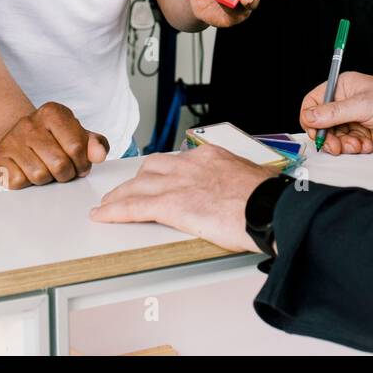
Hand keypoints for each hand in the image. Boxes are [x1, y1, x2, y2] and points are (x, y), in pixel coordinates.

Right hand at [0, 101, 109, 189]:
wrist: (18, 136)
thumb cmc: (54, 138)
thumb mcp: (78, 135)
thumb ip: (95, 144)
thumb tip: (99, 155)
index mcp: (52, 112)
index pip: (76, 147)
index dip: (83, 163)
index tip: (80, 164)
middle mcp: (28, 123)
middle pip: (59, 164)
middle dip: (67, 174)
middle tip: (64, 170)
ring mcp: (10, 140)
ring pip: (39, 176)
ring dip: (47, 179)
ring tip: (45, 168)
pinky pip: (19, 182)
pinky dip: (26, 183)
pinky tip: (27, 171)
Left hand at [90, 144, 277, 251]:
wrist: (269, 208)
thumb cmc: (268, 199)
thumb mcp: (253, 180)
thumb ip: (236, 182)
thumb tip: (241, 192)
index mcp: (211, 156)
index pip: (176, 160)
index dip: (162, 171)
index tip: (157, 177)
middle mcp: (190, 164)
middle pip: (152, 168)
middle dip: (136, 180)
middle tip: (127, 190)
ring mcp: (179, 183)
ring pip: (137, 185)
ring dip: (120, 196)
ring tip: (108, 204)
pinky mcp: (171, 205)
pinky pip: (134, 207)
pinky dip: (115, 211)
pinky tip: (103, 216)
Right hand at [299, 71, 372, 154]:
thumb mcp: (362, 106)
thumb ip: (334, 113)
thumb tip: (310, 117)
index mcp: (342, 87)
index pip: (314, 102)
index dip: (311, 119)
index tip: (316, 133)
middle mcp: (345, 102)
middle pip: (322, 123)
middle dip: (328, 137)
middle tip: (336, 147)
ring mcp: (354, 118)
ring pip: (335, 136)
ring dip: (343, 144)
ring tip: (357, 144)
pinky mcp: (362, 132)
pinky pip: (348, 143)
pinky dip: (354, 147)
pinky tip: (366, 145)